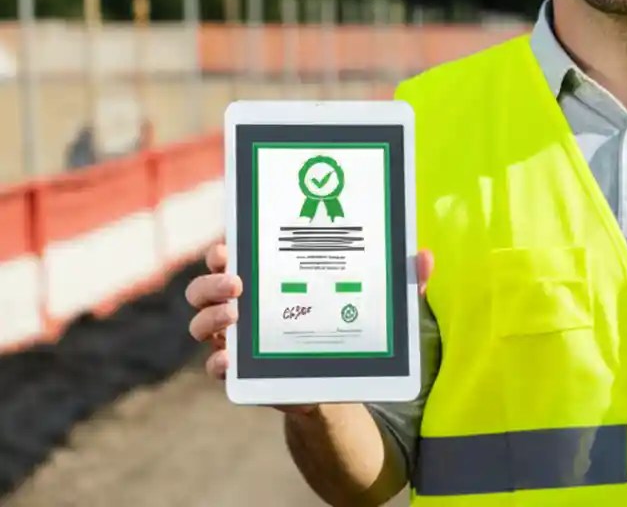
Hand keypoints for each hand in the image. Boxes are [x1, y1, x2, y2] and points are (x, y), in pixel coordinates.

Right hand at [186, 243, 433, 414]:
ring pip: (201, 323)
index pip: (233, 255)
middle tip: (237, 282)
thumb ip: (401, 282)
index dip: (222, 249)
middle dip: (211, 282)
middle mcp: (245, 304)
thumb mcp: (378, 304)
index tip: (228, 246)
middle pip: (206, 287)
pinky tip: (228, 361)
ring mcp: (238, 338)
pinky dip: (216, 363)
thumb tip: (425, 257)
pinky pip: (215, 367)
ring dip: (210, 318)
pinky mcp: (244, 371)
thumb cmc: (351, 325)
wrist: (340, 381)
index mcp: (269, 277)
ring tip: (235, 316)